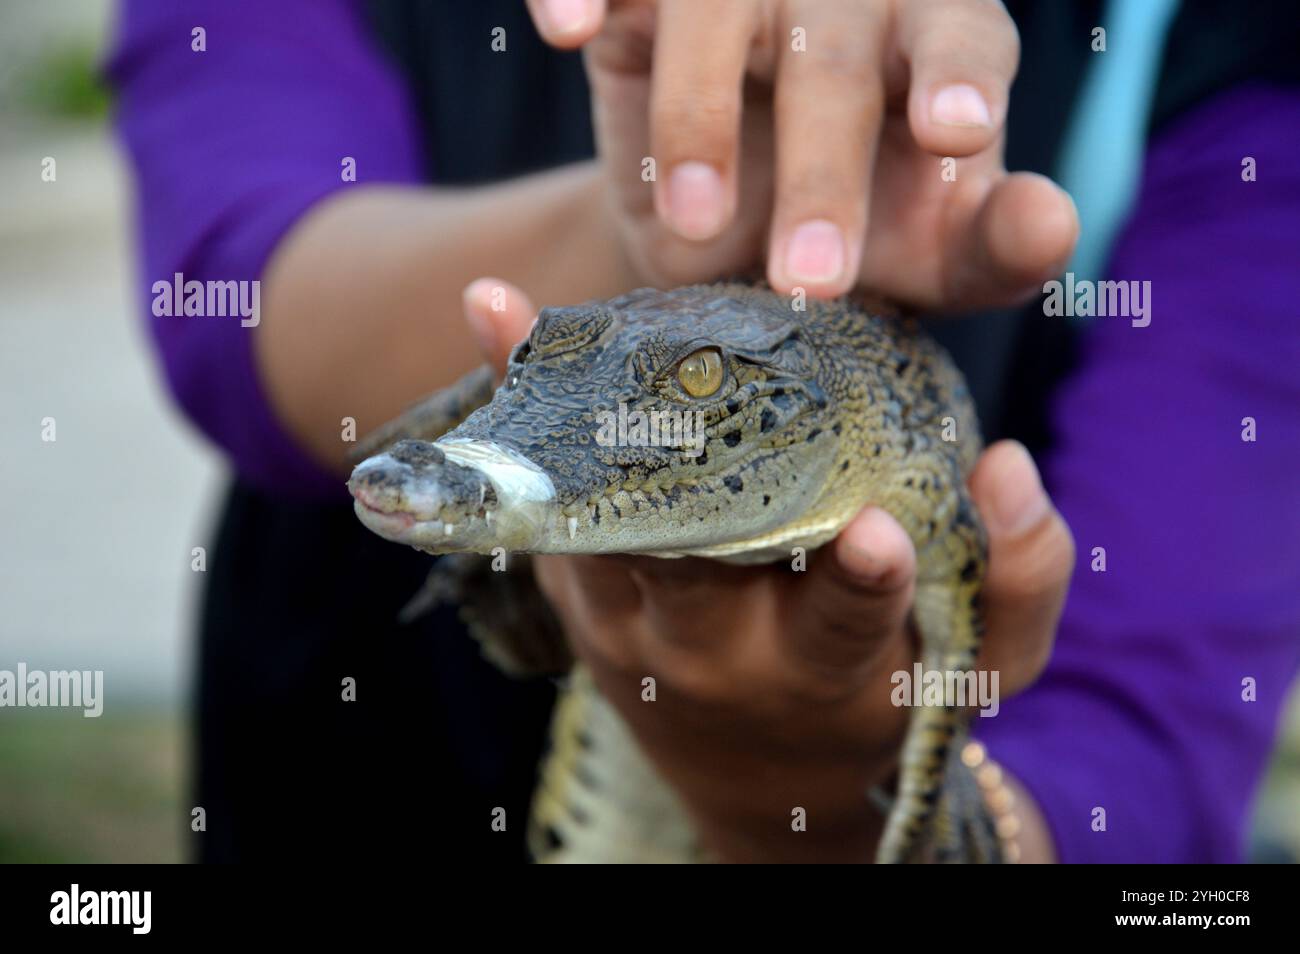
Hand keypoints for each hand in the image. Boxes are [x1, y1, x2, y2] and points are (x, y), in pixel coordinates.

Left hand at [461, 277, 1073, 860]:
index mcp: (827, 664)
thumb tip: (1009, 464)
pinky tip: (497, 324)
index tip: (873, 532)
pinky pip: (544, 512)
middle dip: (691, 488)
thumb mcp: (977, 663)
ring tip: (557, 335)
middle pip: (695, 568)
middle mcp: (718, 652)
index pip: (848, 623)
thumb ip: (1020, 575)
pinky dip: (519, 427)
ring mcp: (632, 626)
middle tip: (687, 386)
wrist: (762, 763)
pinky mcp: (579, 600)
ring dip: (581, 442)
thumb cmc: (884, 690)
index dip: (863, 581)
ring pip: (603, 532)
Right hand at [524, 0, 1076, 308]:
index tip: (955, 132)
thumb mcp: (927, 254)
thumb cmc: (848, 235)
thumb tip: (1054, 223)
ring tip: (696, 224)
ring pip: (715, 8)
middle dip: (822, 169)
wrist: (724, 244)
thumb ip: (992, 243)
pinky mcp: (641, 4)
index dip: (954, 76)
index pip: (962, 35)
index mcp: (936, 36)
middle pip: (833, 50)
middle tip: (809, 278)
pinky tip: (569, 32)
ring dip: (699, 112)